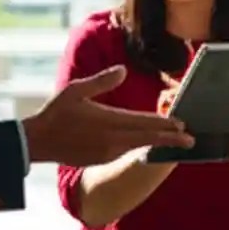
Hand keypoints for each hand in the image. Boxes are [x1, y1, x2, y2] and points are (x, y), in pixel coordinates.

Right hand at [22, 65, 193, 165]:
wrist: (38, 142)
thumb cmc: (56, 113)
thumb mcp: (75, 90)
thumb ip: (102, 80)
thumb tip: (123, 70)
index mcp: (108, 121)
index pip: (144, 123)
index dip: (165, 125)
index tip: (182, 125)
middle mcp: (112, 140)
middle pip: (147, 139)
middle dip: (170, 139)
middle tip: (190, 139)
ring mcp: (107, 152)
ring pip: (138, 146)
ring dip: (156, 142)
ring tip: (172, 138)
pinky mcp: (101, 159)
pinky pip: (126, 151)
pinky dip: (140, 146)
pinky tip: (146, 142)